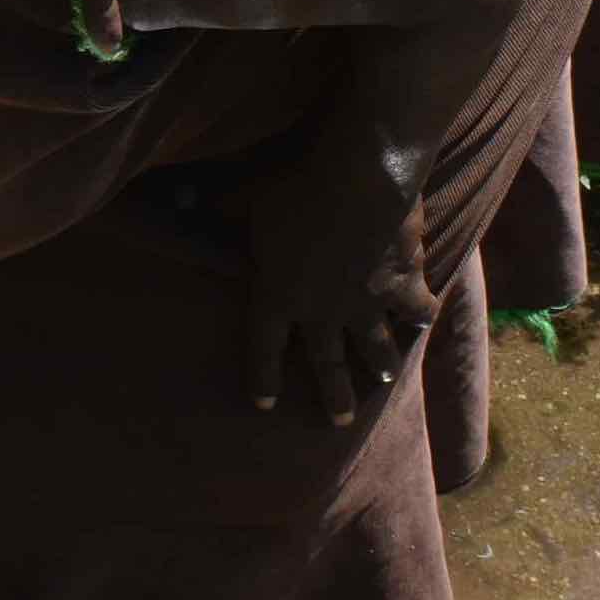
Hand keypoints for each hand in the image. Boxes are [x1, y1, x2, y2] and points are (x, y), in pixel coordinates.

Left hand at [229, 128, 440, 425]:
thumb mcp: (244, 196)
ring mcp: (365, 304)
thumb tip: (173, 198)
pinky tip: (426, 319)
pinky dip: (422, 314)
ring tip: (385, 379)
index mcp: (277, 297)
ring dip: (379, 364)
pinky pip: (416, 308)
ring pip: (374, 347)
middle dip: (332, 394)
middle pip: (326, 362)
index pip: (263, 347)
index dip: (262, 376)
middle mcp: (321, 312)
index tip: (263, 403)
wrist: (359, 179)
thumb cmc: (294, 187)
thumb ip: (215, 205)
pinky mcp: (402, 286)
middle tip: (339, 421)